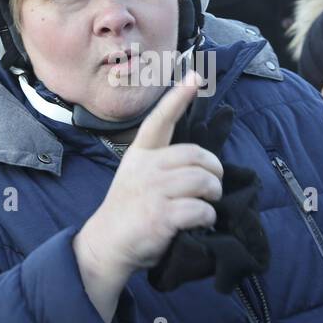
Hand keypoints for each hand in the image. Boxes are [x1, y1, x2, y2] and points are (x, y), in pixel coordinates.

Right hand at [75, 74, 223, 289]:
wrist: (108, 245)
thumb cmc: (130, 212)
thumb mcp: (137, 177)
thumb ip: (163, 166)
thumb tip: (200, 165)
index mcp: (140, 155)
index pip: (160, 120)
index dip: (178, 98)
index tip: (194, 78)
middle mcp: (146, 168)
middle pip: (198, 156)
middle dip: (214, 172)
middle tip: (213, 187)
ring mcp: (153, 190)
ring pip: (204, 181)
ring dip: (213, 195)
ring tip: (207, 205)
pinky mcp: (162, 215)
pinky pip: (201, 208)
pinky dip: (207, 217)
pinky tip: (199, 223)